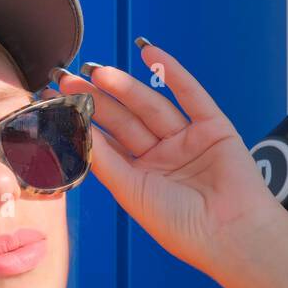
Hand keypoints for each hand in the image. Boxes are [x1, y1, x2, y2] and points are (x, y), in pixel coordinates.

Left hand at [44, 38, 284, 276]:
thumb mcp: (131, 193)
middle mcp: (163, 157)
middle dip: (97, 99)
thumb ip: (105, 160)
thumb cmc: (182, 227)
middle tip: (69, 80)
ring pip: (151, 106)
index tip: (57, 103)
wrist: (229, 234)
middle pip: (125, 121)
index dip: (83, 122)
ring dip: (125, 86)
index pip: (107, 142)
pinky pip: (190, 94)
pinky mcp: (213, 128)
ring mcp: (187, 141)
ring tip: (97, 71)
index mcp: (141, 177)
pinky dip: (171, 72)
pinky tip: (149, 52)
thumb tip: (76, 129)